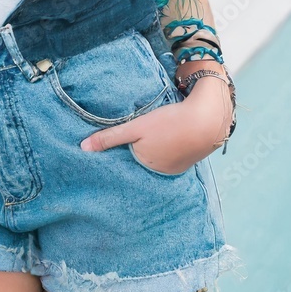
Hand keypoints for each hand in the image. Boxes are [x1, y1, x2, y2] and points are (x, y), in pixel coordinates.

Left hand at [79, 81, 228, 174]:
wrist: (207, 119)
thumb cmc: (169, 123)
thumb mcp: (136, 127)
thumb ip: (110, 137)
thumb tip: (82, 148)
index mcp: (145, 165)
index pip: (126, 159)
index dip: (122, 148)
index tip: (116, 142)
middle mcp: (161, 172)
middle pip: (142, 159)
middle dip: (138, 150)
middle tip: (140, 134)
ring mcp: (176, 167)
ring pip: (158, 157)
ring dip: (154, 147)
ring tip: (155, 134)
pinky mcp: (188, 159)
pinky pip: (171, 155)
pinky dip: (168, 147)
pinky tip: (169, 136)